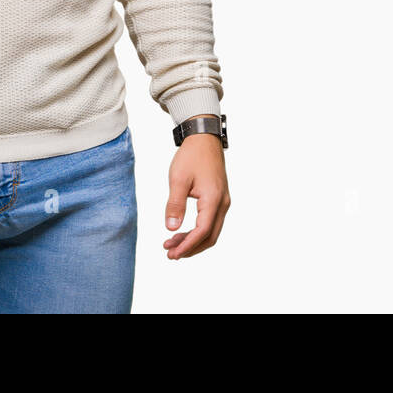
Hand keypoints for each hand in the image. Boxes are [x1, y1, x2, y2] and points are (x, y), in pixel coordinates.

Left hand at [163, 129, 229, 258]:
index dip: (187, 246)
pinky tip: (182, 231)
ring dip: (193, 240)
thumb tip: (170, 228)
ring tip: (171, 244)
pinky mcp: (219, 199)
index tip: (172, 254)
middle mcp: (222, 203)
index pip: (202, 232)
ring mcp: (222, 201)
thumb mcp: (178, 179)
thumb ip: (175, 204)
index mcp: (213, 199)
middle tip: (170, 253)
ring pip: (211, 231)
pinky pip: (211, 222)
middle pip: (209, 236)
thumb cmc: (192, 156)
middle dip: (190, 248)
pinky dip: (197, 231)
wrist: (204, 138)